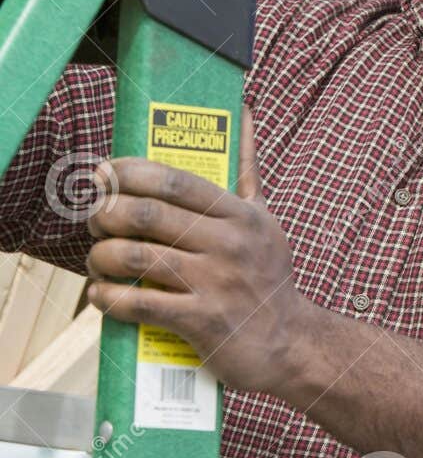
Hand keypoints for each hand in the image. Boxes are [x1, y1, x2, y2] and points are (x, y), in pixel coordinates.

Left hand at [85, 105, 307, 395]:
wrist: (291, 344)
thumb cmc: (268, 278)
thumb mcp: (265, 221)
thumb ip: (247, 171)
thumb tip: (243, 114)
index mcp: (240, 215)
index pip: (174, 179)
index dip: (129, 172)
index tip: (104, 174)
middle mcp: (230, 245)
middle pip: (147, 215)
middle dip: (106, 214)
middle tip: (96, 221)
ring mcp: (216, 284)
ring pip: (137, 258)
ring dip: (101, 257)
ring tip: (96, 260)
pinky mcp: (204, 322)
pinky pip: (141, 304)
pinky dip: (109, 298)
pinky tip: (101, 295)